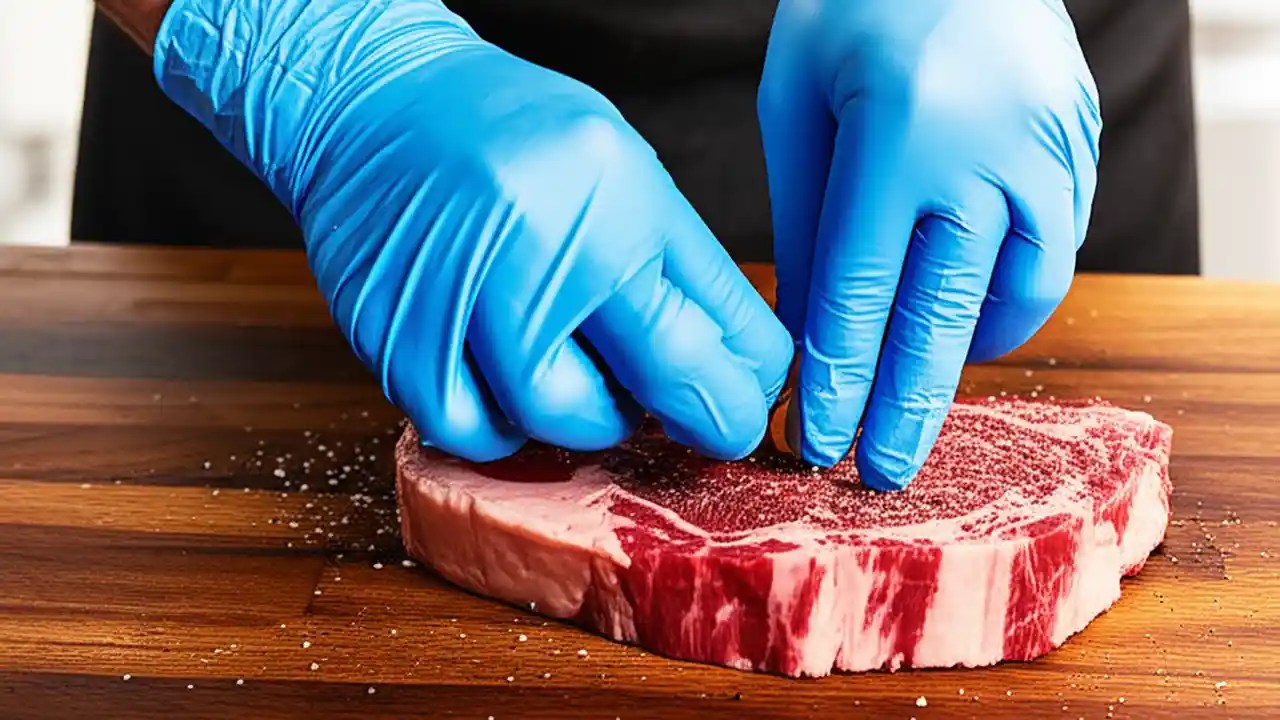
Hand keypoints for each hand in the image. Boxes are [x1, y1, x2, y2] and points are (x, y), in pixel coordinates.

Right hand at [156, 0, 791, 460]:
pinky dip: (500, 422)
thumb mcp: (622, 168)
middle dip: (681, 416)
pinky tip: (504, 379)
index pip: (702, 335)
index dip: (737, 396)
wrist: (370, 99)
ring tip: (576, 362)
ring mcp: (456, 297)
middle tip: (681, 408)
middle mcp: (534, 247)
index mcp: (608, 196)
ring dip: (583, 417)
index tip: (742, 411)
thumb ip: (683, 268)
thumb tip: (743, 367)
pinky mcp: (393, 336)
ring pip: (551, 423)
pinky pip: (468, 429)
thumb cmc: (509, 131)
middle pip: (638, 391)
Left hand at [759, 0, 1100, 487]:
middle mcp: (988, 154)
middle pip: (944, 318)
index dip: (839, 381)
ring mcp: (1047, 151)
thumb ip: (809, 223)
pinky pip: (1052, 250)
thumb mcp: (800, 104)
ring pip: (1020, 295)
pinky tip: (968, 311)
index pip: (863, 295)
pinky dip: (1010, 296)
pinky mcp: (1078, 146)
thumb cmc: (853, 5)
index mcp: (901, 138)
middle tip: (881, 475)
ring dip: (966, 354)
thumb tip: (806, 336)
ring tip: (918, 386)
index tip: (817, 443)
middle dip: (906, 407)